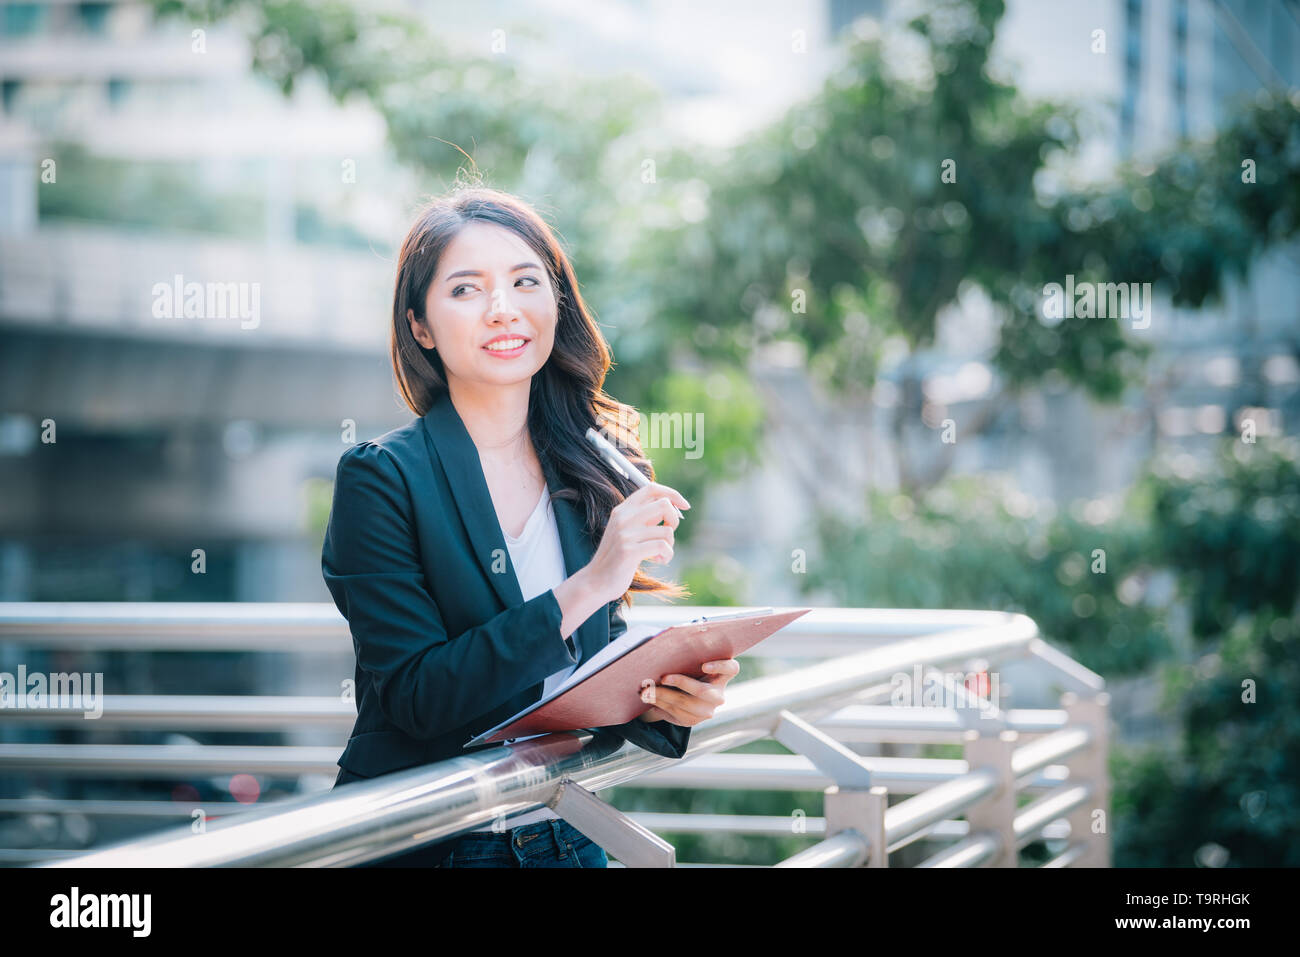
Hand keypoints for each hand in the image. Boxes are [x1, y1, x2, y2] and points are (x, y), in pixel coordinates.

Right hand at [584, 481, 689, 602]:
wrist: (596, 581)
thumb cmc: (617, 557)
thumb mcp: (627, 531)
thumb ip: (644, 518)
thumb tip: (670, 504)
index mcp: (622, 510)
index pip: (651, 488)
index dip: (672, 494)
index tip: (685, 505)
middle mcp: (623, 518)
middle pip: (664, 504)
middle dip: (674, 520)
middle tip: (667, 535)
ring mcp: (625, 534)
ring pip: (667, 530)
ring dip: (670, 545)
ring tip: (660, 554)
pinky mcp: (629, 551)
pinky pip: (662, 546)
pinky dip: (667, 555)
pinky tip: (659, 561)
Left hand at [637, 658, 739, 726]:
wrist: (681, 695)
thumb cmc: (687, 670)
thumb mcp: (690, 662)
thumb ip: (687, 654)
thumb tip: (669, 642)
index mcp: (722, 675)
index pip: (731, 668)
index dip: (720, 666)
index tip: (704, 666)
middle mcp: (718, 694)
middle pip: (703, 691)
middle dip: (681, 683)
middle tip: (663, 677)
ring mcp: (707, 710)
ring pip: (685, 703)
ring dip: (663, 696)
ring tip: (646, 691)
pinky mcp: (692, 720)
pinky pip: (675, 712)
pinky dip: (659, 703)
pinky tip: (648, 698)